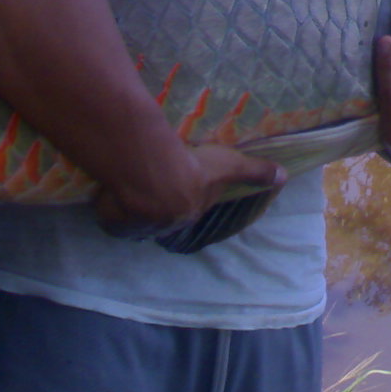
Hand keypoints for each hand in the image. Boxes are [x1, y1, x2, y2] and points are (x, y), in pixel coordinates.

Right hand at [91, 140, 285, 239]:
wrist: (152, 173)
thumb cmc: (193, 167)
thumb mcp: (231, 165)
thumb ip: (256, 171)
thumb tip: (284, 177)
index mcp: (189, 211)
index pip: (184, 205)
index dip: (179, 193)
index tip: (172, 182)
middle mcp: (164, 224)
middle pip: (158, 215)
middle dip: (153, 203)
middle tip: (145, 180)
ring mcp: (138, 226)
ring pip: (133, 217)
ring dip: (129, 206)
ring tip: (123, 186)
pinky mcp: (113, 221)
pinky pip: (109, 215)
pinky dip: (108, 206)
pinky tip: (106, 190)